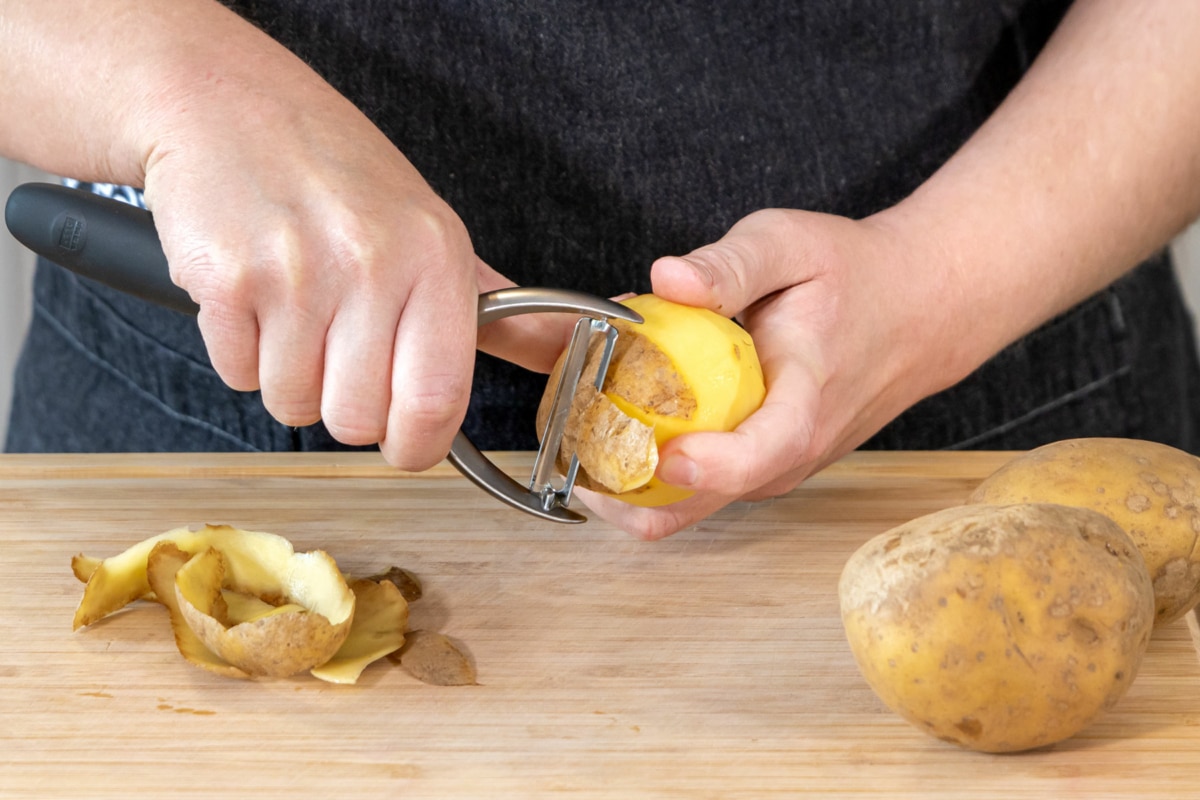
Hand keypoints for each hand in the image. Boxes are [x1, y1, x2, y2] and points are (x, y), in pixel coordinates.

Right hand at [134, 7, 488, 470]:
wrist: (223, 98)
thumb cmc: (333, 169)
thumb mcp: (431, 228)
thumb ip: (499, 310)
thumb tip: (570, 351)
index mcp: (435, 255)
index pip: (437, 399)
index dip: (417, 444)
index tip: (406, 442)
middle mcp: (372, 262)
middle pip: (357, 421)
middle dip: (343, 405)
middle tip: (337, 346)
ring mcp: (296, 272)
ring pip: (293, 406)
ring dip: (289, 376)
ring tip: (293, 306)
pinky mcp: (226, 280)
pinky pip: (238, 375)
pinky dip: (241, 352)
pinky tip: (255, 294)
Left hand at [572, 208, 954, 538]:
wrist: (917, 309)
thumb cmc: (854, 276)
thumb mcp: (790, 244)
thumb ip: (729, 264)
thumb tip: (666, 279)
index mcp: (804, 403)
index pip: (757, 456)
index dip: (702, 466)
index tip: (656, 450)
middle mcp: (788, 455)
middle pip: (699, 503)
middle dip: (623, 487)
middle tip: (565, 442)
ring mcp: (775, 471)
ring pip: (690, 502)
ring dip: (631, 477)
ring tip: (583, 422)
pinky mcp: (763, 471)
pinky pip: (699, 487)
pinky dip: (654, 466)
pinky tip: (626, 419)